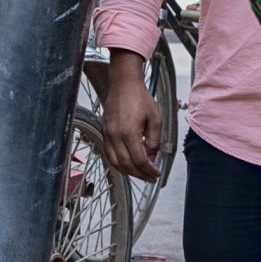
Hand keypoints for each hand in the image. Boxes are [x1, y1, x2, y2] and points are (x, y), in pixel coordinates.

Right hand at [100, 52, 161, 180]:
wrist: (123, 83)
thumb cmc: (140, 98)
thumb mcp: (155, 119)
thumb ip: (154, 141)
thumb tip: (151, 158)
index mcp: (128, 132)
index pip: (139, 160)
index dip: (149, 170)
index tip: (157, 173)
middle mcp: (115, 136)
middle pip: (126, 165)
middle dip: (140, 174)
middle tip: (151, 178)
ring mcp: (107, 134)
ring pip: (115, 162)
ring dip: (128, 172)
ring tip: (140, 174)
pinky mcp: (104, 132)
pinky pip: (109, 154)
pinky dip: (118, 163)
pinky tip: (128, 164)